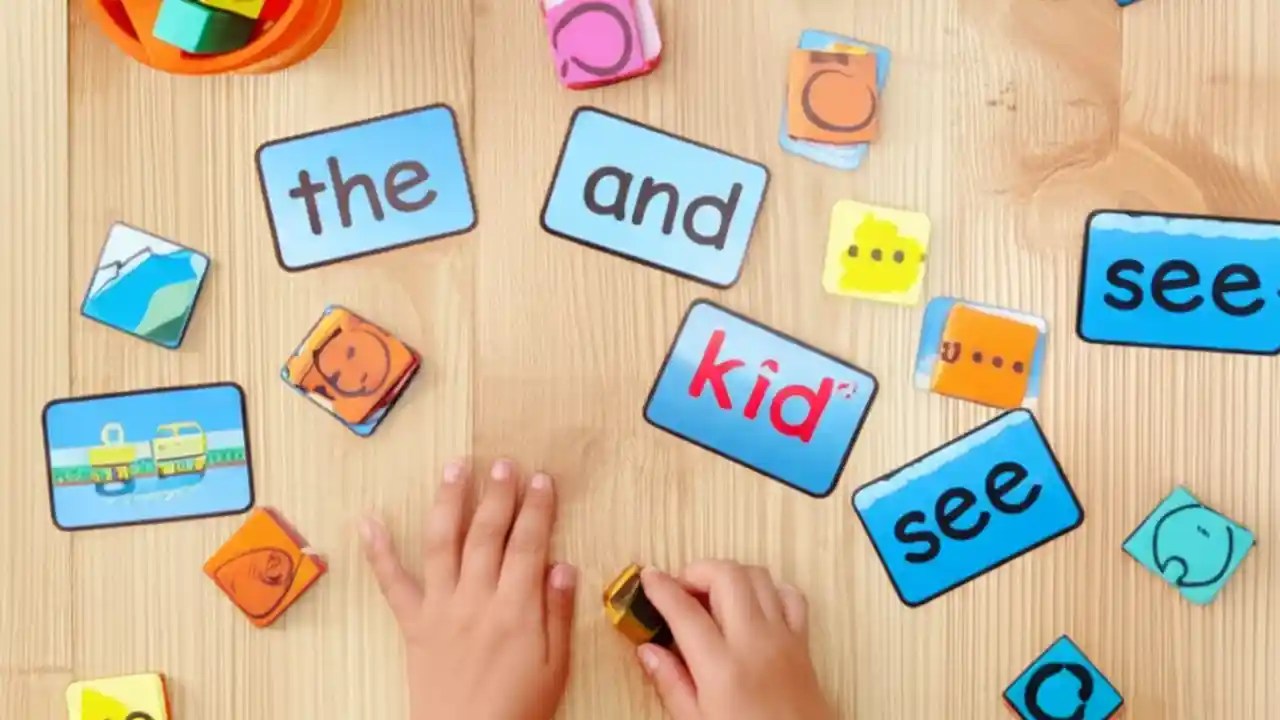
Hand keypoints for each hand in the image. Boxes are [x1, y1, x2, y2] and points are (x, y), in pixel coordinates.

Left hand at [360, 459, 578, 719]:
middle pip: (487, 534)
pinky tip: (368, 521)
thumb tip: (563, 566)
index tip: (542, 480)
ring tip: (454, 467)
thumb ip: (558, 615)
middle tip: (503, 463)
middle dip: (497, 494)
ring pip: (442, 544)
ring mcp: (441, 609)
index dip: (537, 509)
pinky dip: (378, 551)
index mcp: (516, 611)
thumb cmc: (519, 710)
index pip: (528, 545)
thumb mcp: (555, 668)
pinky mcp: (414, 625)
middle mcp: (476, 600)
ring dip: (448, 501)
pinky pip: (393, 584)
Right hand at [637, 561, 835, 719]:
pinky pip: (789, 595)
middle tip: (680, 589)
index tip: (648, 578)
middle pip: (726, 575)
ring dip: (730, 575)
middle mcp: (754, 643)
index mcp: (722, 668)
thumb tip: (647, 651)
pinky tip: (751, 605)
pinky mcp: (802, 642)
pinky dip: (768, 589)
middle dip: (697, 570)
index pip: (684, 610)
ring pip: (758, 576)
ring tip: (711, 596)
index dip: (661, 587)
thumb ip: (671, 683)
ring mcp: (782, 638)